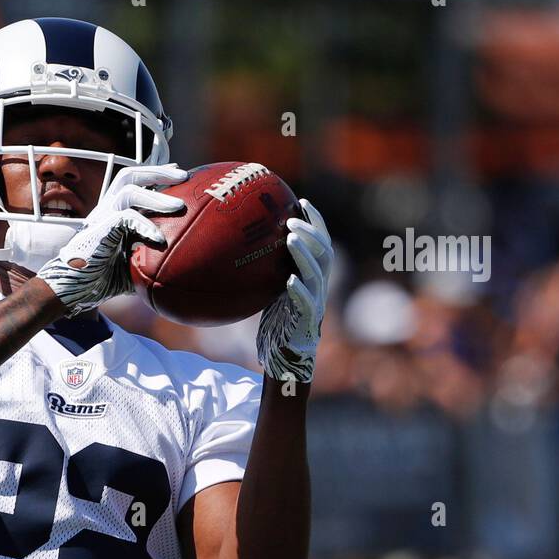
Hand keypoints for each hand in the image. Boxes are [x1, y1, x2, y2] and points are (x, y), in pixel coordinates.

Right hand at [36, 163, 187, 316]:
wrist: (71, 290)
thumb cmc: (99, 281)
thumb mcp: (132, 265)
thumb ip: (150, 257)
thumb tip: (178, 264)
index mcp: (113, 213)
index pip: (134, 183)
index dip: (155, 175)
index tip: (179, 174)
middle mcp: (105, 209)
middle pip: (130, 175)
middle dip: (158, 171)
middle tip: (184, 175)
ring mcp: (100, 217)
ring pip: (128, 190)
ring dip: (156, 196)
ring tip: (178, 206)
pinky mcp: (98, 229)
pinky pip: (125, 217)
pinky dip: (145, 225)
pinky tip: (159, 239)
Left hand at [256, 198, 332, 382]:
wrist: (284, 357)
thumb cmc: (275, 324)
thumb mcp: (269, 291)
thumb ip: (265, 270)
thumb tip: (235, 246)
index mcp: (312, 276)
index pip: (320, 243)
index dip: (315, 222)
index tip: (301, 201)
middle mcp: (317, 286)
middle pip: (323, 253)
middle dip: (311, 232)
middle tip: (292, 219)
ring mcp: (315, 303)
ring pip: (317, 274)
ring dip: (304, 254)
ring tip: (291, 239)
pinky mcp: (307, 321)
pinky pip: (306, 303)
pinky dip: (299, 291)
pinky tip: (289, 281)